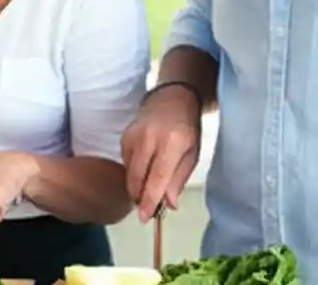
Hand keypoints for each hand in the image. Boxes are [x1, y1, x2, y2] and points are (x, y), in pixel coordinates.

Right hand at [120, 85, 200, 220]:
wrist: (172, 99)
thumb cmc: (187, 128)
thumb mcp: (192, 154)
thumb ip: (179, 179)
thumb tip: (168, 205)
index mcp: (172, 142)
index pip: (157, 177)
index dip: (150, 200)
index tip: (146, 217)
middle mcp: (150, 137)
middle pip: (138, 177)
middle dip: (140, 198)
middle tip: (146, 210)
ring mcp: (134, 135)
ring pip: (129, 172)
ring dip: (136, 187)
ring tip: (147, 190)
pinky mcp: (125, 136)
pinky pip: (125, 162)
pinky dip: (133, 172)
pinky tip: (144, 170)